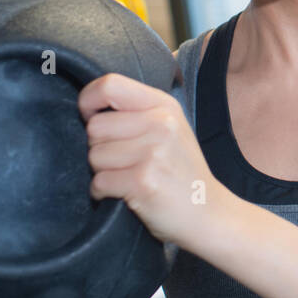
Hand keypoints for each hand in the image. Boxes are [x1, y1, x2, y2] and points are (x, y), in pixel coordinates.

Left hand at [79, 73, 223, 248]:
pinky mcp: (144, 181)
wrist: (209, 213)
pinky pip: (98, 183)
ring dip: (102, 173)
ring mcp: (154, 153)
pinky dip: (104, 194)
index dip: (88, 102)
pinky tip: (127, 194)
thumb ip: (135, 113)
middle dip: (98, 149)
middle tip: (125, 162)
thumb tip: (87, 111)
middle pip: (94, 127)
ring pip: (93, 157)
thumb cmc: (180, 172)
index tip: (92, 119)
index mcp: (165, 106)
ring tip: (129, 179)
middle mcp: (161, 124)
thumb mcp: (169, 130)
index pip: (109, 85)